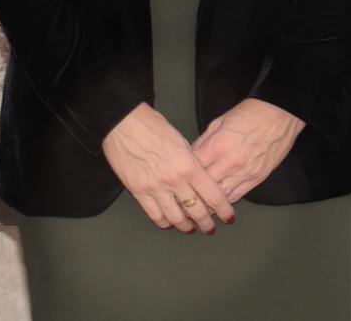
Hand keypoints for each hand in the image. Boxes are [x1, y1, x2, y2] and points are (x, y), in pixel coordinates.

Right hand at [100, 103, 234, 233]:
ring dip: (186, 226)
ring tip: (189, 228)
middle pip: (197, 211)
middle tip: (209, 227)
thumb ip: (191, 162)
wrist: (122, 122)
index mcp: (189, 166)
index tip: (228, 217)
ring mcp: (156, 188)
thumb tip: (197, 177)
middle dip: (206, 223)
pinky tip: (168, 223)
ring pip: (177, 218)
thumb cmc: (150, 125)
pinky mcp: (138, 191)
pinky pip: (155, 215)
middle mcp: (175, 181)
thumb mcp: (180, 141)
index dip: (224, 211)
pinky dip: (164, 222)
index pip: (214, 197)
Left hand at [191, 98, 304, 203]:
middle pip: (204, 186)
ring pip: (220, 196)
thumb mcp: (218, 122)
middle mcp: (230, 162)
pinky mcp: (258, 179)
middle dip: (192, 192)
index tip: (176, 180)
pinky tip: (216, 204)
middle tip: (181, 197)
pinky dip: (225, 201)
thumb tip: (190, 155)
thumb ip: (203, 141)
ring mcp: (245, 172)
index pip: (193, 168)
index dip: (182, 176)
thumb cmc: (249, 114)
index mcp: (217, 145)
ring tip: (196, 206)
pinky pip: (237, 196)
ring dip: (208, 202)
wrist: (280, 114)